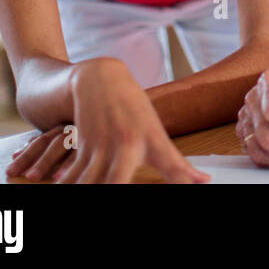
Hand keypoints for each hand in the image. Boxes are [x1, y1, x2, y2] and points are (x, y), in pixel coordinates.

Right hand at [9, 58, 208, 183]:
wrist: (101, 80)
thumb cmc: (134, 111)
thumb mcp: (157, 133)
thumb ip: (177, 164)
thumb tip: (204, 182)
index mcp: (153, 140)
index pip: (173, 167)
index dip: (183, 180)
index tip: (199, 185)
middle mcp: (128, 143)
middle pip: (117, 182)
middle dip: (115, 187)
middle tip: (118, 188)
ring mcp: (102, 145)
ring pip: (90, 182)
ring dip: (89, 185)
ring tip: (91, 188)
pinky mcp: (81, 146)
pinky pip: (72, 176)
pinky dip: (68, 183)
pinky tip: (64, 183)